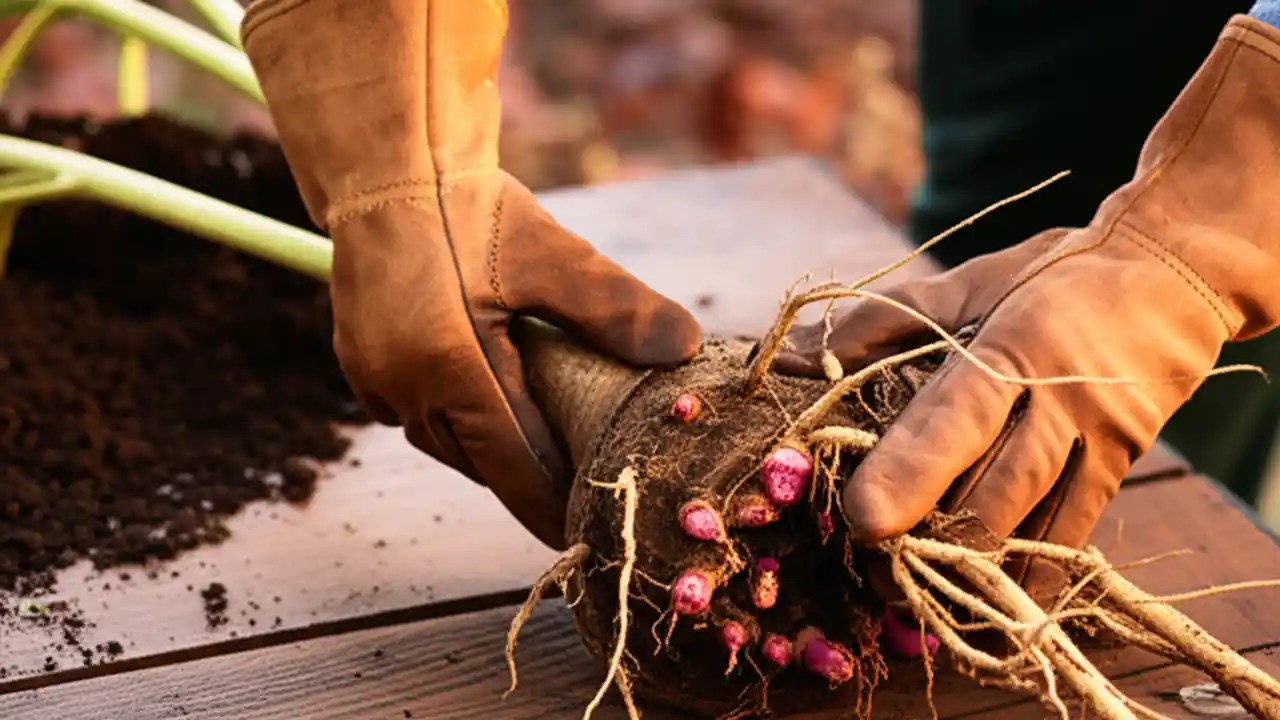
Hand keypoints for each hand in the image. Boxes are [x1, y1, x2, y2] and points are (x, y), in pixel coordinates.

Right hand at [242, 0, 700, 548]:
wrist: (387, 164)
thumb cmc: (470, 204)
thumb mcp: (553, 254)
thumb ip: (617, 309)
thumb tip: (685, 348)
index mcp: (449, 367)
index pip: (512, 466)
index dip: (549, 506)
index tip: (582, 536)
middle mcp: (400, 386)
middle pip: (478, 461)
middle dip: (526, 480)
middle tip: (577, 494)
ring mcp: (371, 377)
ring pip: (444, 441)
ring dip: (489, 450)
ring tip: (539, 455)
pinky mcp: (357, 362)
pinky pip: (413, 415)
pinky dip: (454, 420)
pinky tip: (486, 405)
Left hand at [776, 225, 1229, 592]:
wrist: (1172, 271)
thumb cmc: (1049, 276)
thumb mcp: (967, 282)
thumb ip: (879, 324)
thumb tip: (795, 358)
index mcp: (1012, 344)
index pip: (956, 418)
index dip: (910, 472)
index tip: (863, 520)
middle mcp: (1060, 397)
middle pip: (991, 488)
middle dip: (929, 540)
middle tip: (873, 570)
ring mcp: (1100, 436)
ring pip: (1030, 520)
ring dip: (969, 565)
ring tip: (912, 590)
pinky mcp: (1124, 464)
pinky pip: (1074, 535)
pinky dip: (1030, 573)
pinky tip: (989, 598)